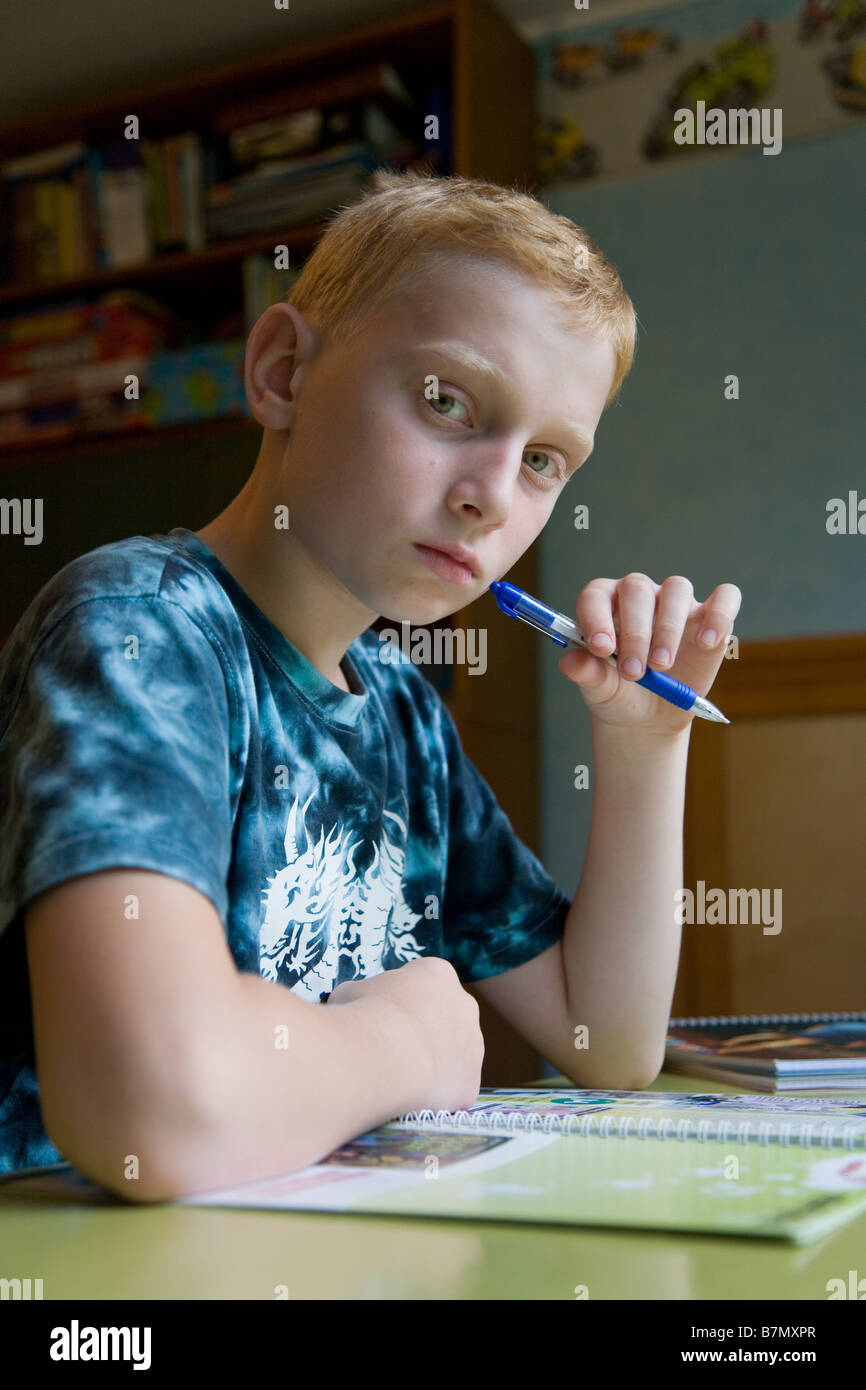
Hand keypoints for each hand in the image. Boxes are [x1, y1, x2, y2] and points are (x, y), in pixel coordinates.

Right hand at [326, 957, 483, 1114]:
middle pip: (446, 1018)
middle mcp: (465, 1005)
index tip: (383, 1015)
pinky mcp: (470, 1084)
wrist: (381, 1056)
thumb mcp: (350, 991)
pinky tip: (410, 1100)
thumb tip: (356, 1005)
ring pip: (454, 1056)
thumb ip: (363, 995)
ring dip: (433, 1064)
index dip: (401, 1000)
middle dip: (424, 1030)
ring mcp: (473, 1046)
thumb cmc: (363, 1015)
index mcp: (438, 974)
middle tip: (394, 1048)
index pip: (424, 982)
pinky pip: (452, 1091)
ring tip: (399, 1076)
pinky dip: (434, 1097)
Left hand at [557, 573, 741, 736]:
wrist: (648, 717)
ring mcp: (675, 603)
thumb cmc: (618, 693)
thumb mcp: (599, 689)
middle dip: (635, 632)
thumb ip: (586, 673)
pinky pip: (725, 597)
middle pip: (637, 590)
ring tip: (661, 666)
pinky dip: (719, 614)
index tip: (600, 649)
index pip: (595, 595)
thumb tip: (570, 662)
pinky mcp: (710, 617)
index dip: (596, 617)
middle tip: (633, 672)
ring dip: (668, 627)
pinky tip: (706, 642)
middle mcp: (639, 595)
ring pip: (677, 588)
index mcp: (604, 605)